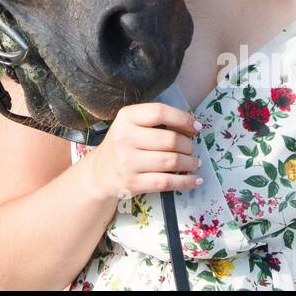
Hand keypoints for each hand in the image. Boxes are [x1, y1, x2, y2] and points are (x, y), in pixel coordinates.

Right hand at [82, 102, 202, 203]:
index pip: (159, 112)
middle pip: (170, 139)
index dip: (183, 118)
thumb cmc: (122, 145)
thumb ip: (155, 121)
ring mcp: (127, 162)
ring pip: (171, 161)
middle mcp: (125, 138)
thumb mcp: (131, 125)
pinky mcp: (133, 182)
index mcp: (126, 117)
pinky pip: (166, 182)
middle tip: (191, 148)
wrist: (99, 173)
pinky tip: (194, 180)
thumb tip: (191, 127)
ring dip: (190, 162)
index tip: (196, 127)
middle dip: (188, 145)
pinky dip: (186, 182)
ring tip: (194, 162)